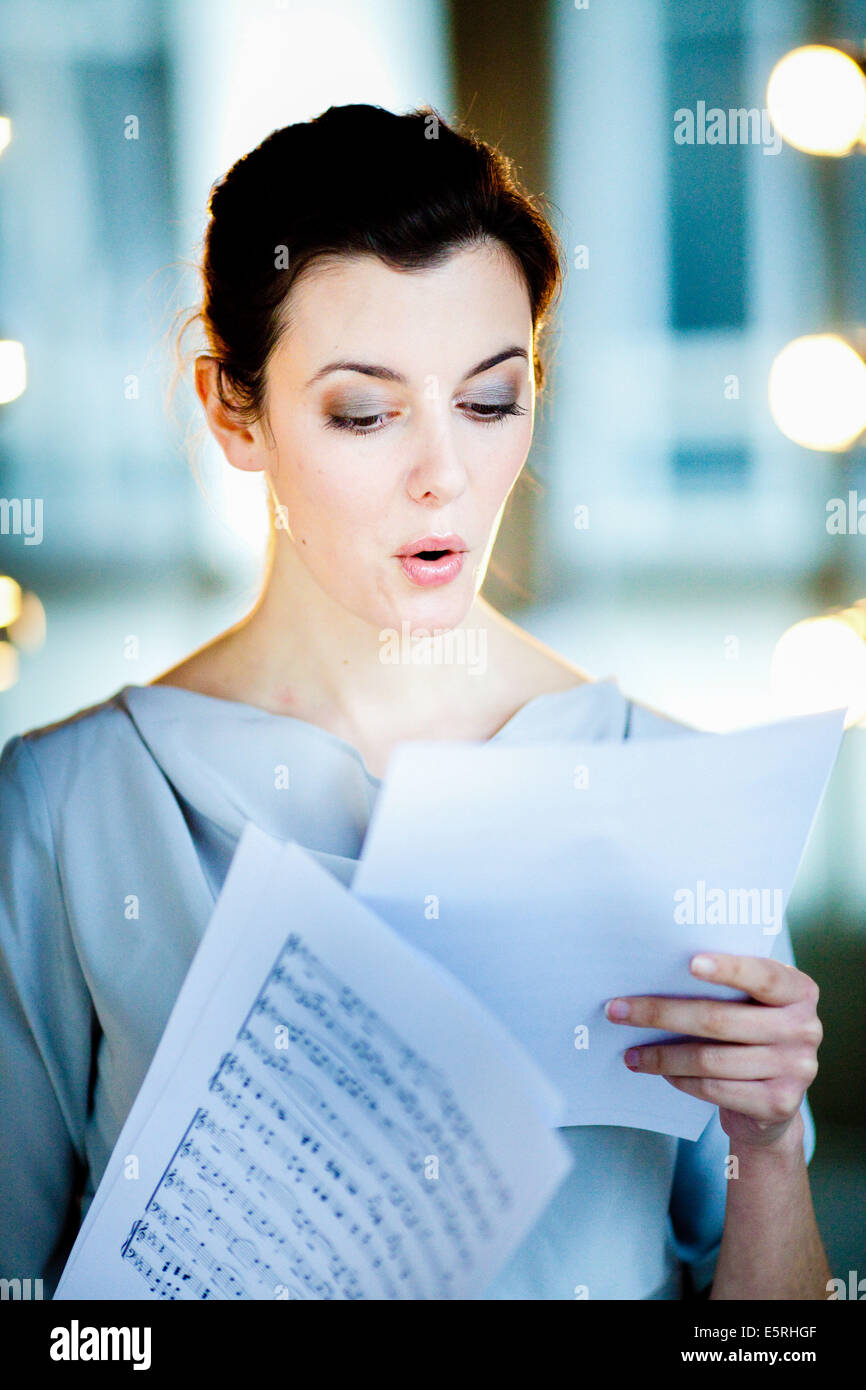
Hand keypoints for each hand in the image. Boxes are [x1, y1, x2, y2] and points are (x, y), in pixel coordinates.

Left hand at [604, 953, 821, 1149]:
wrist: (773, 1104)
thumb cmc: (750, 1035)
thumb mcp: (752, 1005)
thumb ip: (728, 988)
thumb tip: (658, 972)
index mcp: (799, 991)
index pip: (763, 975)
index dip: (728, 969)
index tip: (689, 963)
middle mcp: (805, 1028)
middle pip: (719, 1019)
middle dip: (660, 1013)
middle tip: (617, 1010)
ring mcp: (796, 1069)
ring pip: (710, 1059)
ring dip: (661, 1056)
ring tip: (630, 1052)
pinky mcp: (778, 1104)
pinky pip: (714, 1089)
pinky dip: (680, 1079)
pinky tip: (660, 1072)